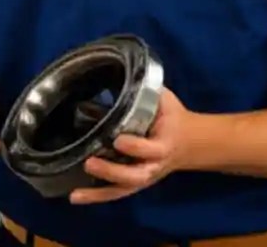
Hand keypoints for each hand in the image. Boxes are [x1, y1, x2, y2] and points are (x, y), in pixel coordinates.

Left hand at [69, 87, 195, 204]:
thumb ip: (146, 89)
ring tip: (77, 191)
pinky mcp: (135, 183)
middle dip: (113, 172)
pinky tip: (75, 197)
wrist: (191, 143)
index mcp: (164, 143)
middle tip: (90, 162)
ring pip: (124, 188)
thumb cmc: (172, 117)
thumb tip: (125, 68)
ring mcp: (144, 177)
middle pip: (135, 176)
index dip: (136, 146)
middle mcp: (154, 164)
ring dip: (100, 191)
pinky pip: (116, 193)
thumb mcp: (164, 100)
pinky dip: (97, 197)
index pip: (151, 148)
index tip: (119, 140)